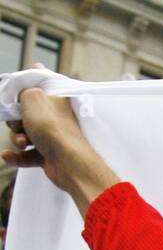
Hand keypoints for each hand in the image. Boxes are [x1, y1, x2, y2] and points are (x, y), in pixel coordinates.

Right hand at [1, 76, 118, 216]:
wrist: (68, 161)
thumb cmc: (52, 126)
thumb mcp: (32, 96)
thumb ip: (24, 90)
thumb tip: (21, 95)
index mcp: (56, 99)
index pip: (39, 89)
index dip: (25, 91)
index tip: (17, 98)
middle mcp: (55, 118)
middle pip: (25, 115)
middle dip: (16, 120)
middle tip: (20, 124)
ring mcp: (52, 138)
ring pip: (24, 135)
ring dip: (17, 138)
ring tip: (23, 142)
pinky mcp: (48, 156)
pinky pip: (27, 155)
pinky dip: (17, 156)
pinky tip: (7, 156)